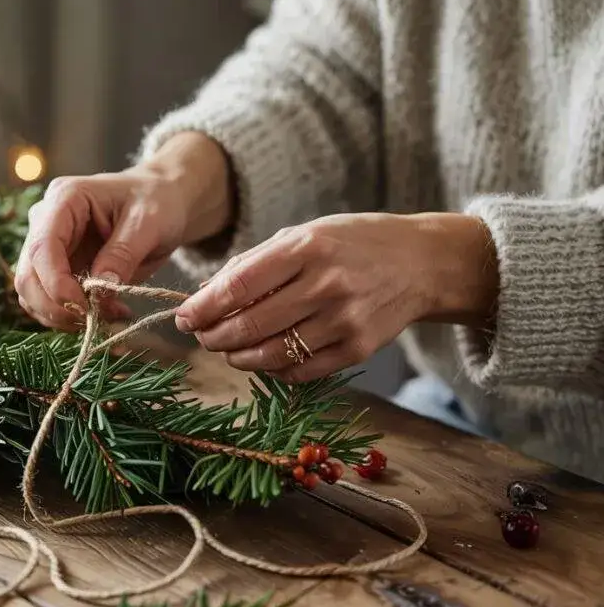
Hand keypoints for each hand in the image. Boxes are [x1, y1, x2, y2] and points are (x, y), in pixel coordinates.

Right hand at [15, 132, 233, 329]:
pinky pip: (50, 303)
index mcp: (65, 199)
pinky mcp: (57, 270)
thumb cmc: (156, 202)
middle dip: (57, 306)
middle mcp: (46, 222)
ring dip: (65, 316)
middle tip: (97, 319)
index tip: (83, 307)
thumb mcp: (148, 223)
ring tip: (111, 315)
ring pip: (33, 295)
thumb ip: (122, 255)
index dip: (56, 283)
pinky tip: (108, 313)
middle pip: (28, 276)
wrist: (162, 201)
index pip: (43, 247)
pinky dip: (73, 318)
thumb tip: (98, 291)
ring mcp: (48, 248)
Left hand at [174, 212, 497, 381]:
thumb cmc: (352, 244)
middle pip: (249, 324)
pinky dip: (273, 370)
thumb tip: (207, 295)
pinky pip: (300, 371)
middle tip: (201, 336)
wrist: (421, 263)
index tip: (184, 317)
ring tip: (227, 349)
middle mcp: (325, 284)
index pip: (238, 285)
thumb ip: (256, 263)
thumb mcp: (305, 235)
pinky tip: (263, 358)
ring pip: (271, 354)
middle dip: (214, 336)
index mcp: (307, 247)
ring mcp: (344, 320)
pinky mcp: (358, 349)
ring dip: (238, 357)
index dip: (203, 307)